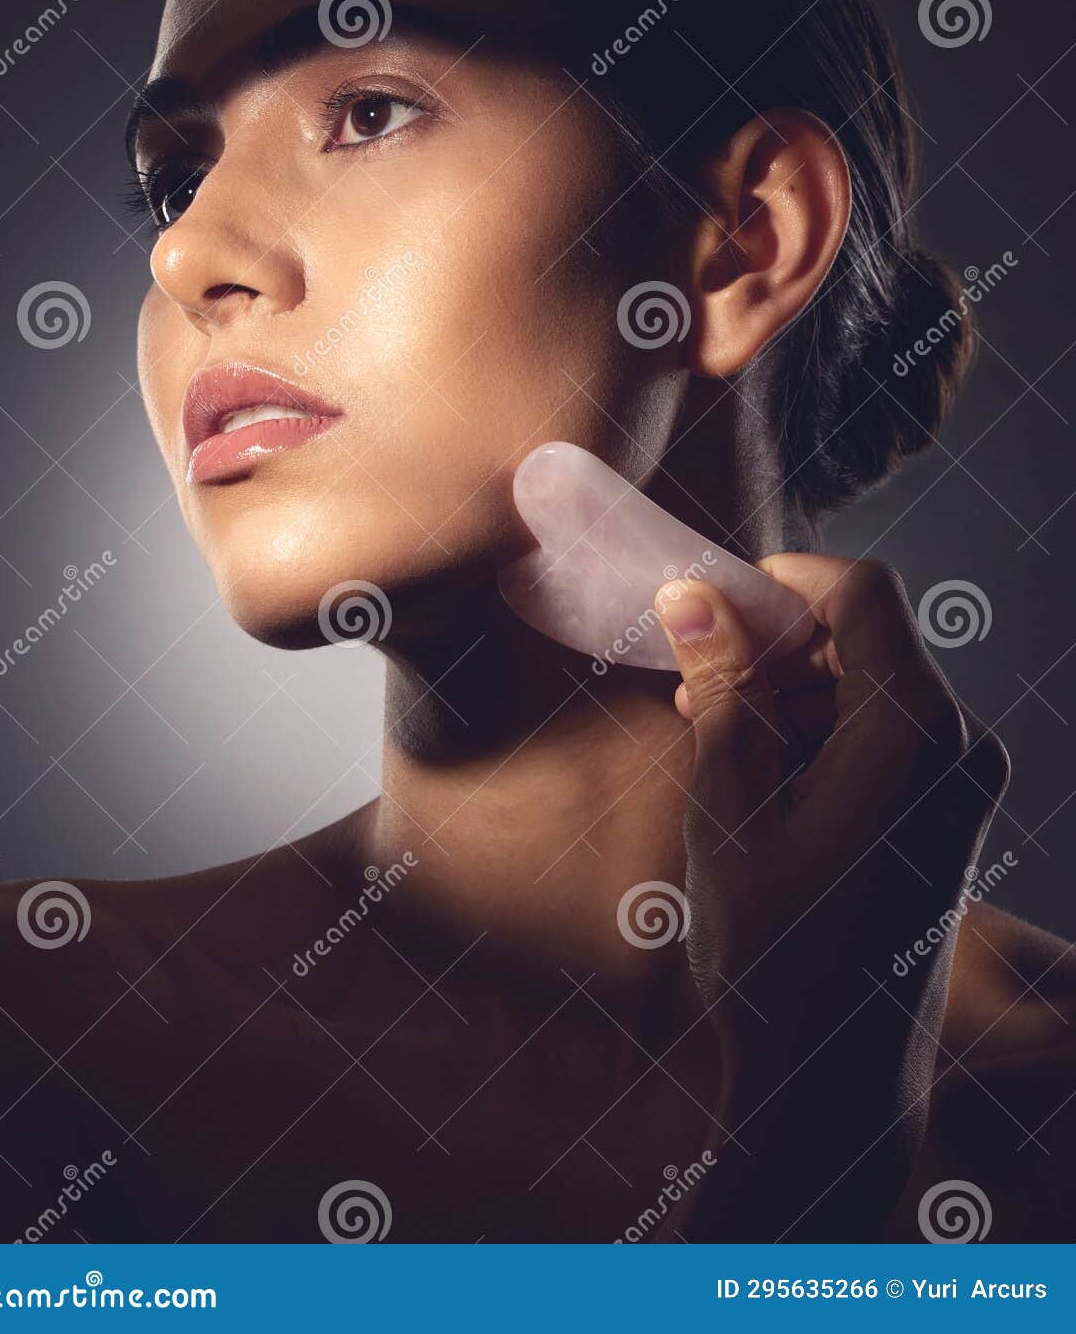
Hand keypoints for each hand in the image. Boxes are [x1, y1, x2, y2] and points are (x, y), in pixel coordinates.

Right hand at [654, 557, 1008, 1235]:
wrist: (833, 1080)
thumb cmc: (772, 953)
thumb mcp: (725, 808)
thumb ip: (720, 690)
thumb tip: (694, 596)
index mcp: (910, 732)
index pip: (861, 592)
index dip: (784, 581)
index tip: (713, 609)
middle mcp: (959, 743)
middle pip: (870, 633)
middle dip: (779, 642)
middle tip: (696, 685)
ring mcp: (967, 778)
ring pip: (877, 679)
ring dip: (795, 687)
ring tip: (717, 737)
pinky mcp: (956, 808)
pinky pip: (893, 727)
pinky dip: (827, 728)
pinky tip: (764, 775)